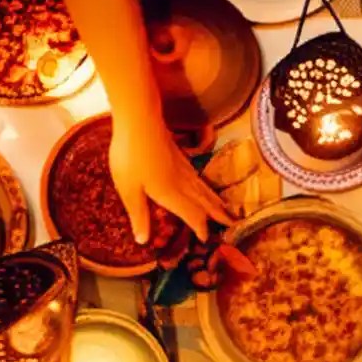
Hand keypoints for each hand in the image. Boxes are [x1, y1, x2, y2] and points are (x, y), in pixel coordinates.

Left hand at [110, 113, 230, 242]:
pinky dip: (205, 187)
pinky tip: (203, 185)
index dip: (200, 227)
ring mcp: (183, 168)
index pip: (193, 215)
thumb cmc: (130, 156)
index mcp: (172, 194)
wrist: (139, 120)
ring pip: (203, 189)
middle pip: (205, 202)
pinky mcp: (179, 156)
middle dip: (218, 215)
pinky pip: (198, 178)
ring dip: (215, 201)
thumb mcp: (128, 190)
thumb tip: (143, 241)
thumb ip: (139, 215)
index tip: (206, 239)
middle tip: (232, 224)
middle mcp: (183, 183)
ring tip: (224, 208)